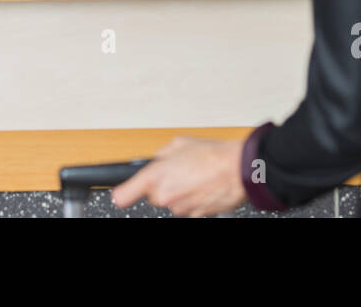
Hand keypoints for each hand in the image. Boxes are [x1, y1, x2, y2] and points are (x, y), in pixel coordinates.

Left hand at [111, 136, 245, 216]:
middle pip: (153, 196)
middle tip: (179, 171)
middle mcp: (165, 197)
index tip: (122, 192)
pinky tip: (204, 186)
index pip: (122, 196)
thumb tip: (158, 160)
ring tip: (196, 176)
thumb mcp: (179, 143)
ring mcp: (180, 209)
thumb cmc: (212, 155)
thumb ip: (162, 155)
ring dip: (180, 191)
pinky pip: (188, 207)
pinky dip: (193, 199)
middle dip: (163, 184)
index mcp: (155, 177)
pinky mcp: (196, 216)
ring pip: (172, 202)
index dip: (123, 193)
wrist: (238, 170)